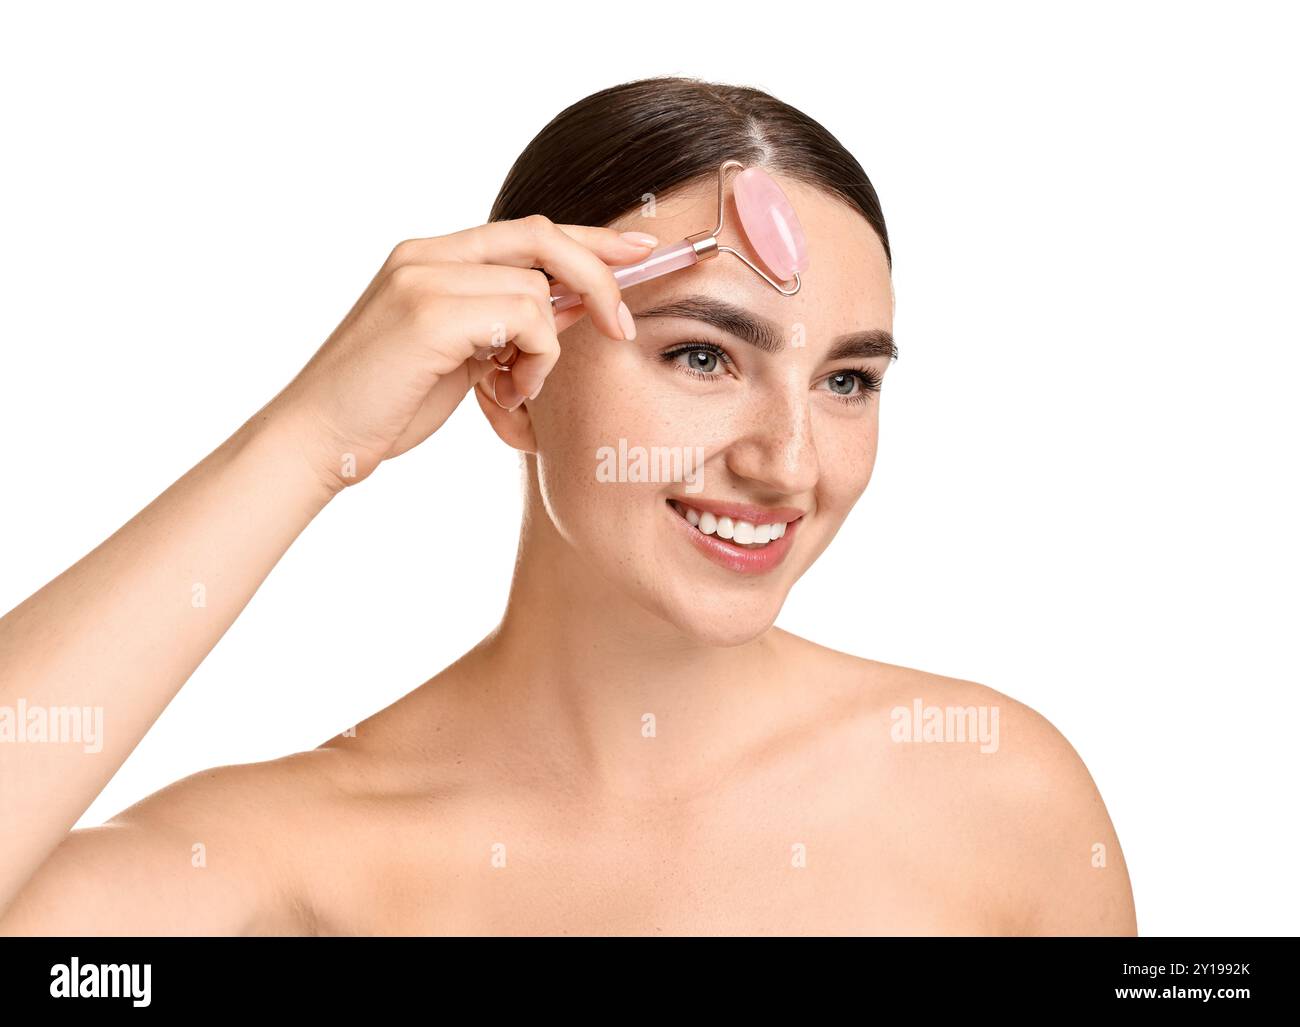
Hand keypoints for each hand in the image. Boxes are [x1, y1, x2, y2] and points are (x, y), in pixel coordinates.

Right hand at [265, 215, 655, 491]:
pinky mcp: (430, 311)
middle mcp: (427, 254)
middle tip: (623, 325)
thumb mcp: (458, 355)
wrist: (317, 438)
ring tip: (516, 387)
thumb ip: (504, 323)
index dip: (589, 240)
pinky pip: (525, 317)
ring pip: (537, 287)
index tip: (640, 251)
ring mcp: (425, 277)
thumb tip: (571, 306)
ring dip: (547, 347)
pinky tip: (507, 392)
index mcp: (430, 257)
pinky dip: (536, 360)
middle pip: (542, 236)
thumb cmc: (385, 404)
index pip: (528, 230)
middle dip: (598, 276)